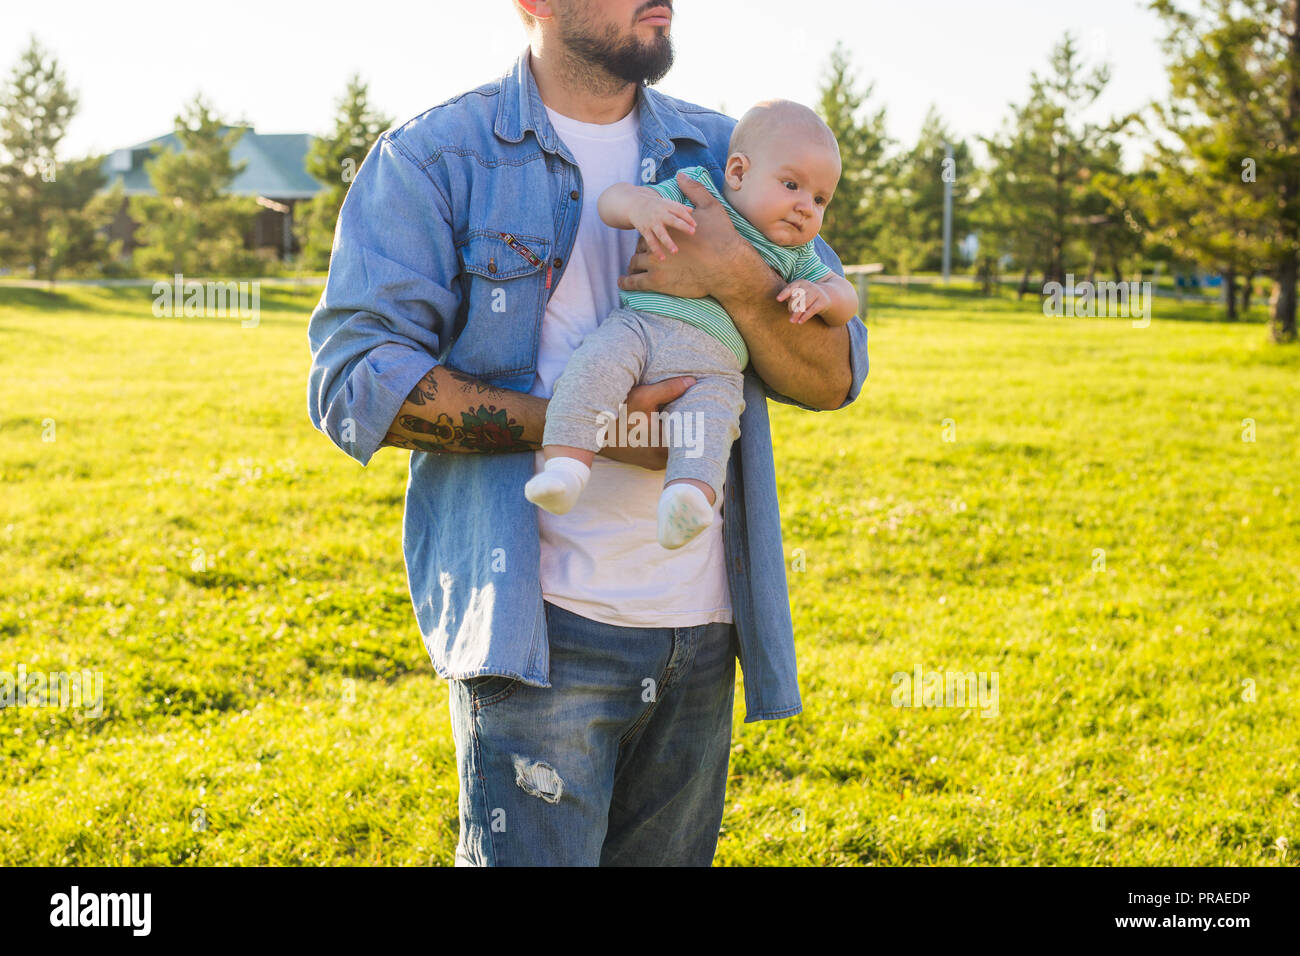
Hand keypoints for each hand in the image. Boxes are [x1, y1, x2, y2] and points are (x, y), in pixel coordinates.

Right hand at [597, 375, 695, 469]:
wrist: (589, 433)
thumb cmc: (615, 415)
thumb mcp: (641, 397)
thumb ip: (668, 389)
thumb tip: (692, 381)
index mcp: (663, 446)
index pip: (692, 438)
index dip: (699, 424)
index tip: (704, 412)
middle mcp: (661, 460)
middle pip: (685, 444)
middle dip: (690, 428)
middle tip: (698, 412)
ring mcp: (655, 463)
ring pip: (676, 449)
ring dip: (679, 435)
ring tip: (684, 418)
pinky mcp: (649, 462)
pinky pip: (667, 452)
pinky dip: (670, 440)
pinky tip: (668, 426)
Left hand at [618, 172, 745, 299]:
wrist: (728, 264)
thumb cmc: (721, 236)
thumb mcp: (710, 206)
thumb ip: (694, 190)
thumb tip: (681, 175)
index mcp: (668, 227)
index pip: (649, 230)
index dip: (647, 235)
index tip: (648, 241)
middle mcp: (659, 243)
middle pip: (640, 247)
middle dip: (639, 252)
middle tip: (637, 259)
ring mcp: (656, 264)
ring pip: (636, 265)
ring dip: (631, 270)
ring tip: (627, 276)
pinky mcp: (658, 281)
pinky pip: (638, 282)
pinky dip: (630, 283)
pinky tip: (626, 284)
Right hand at [629, 192, 695, 260]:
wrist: (634, 205)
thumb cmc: (655, 205)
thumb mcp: (666, 203)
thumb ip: (679, 207)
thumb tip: (692, 211)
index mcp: (667, 206)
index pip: (679, 210)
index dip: (687, 217)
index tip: (695, 225)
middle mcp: (660, 214)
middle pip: (672, 220)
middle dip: (682, 226)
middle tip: (692, 232)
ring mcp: (652, 223)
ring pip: (661, 234)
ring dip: (668, 242)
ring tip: (675, 251)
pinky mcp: (645, 231)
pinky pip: (651, 242)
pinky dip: (656, 250)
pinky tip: (662, 258)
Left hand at [777, 279, 831, 323]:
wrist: (826, 296)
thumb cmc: (806, 296)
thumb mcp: (799, 293)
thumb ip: (790, 297)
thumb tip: (779, 301)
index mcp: (800, 283)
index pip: (791, 287)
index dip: (784, 293)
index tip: (778, 299)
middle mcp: (809, 286)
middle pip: (797, 296)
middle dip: (791, 306)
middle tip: (789, 314)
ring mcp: (817, 293)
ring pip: (804, 303)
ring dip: (797, 313)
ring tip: (791, 321)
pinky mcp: (823, 301)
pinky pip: (813, 309)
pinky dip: (806, 316)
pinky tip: (800, 322)